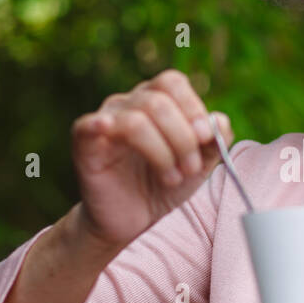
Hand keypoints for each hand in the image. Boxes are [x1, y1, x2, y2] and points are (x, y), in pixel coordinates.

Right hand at [71, 69, 233, 250]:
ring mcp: (104, 120)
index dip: (193, 109)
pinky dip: (104, 126)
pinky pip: (89, 125)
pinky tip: (111, 132)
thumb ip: (214, 142)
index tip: (205, 140)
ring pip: (136, 119)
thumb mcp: (198, 166)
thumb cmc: (161, 186)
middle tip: (190, 169)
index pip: (173, 83)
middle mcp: (127, 103)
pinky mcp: (84, 143)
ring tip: (172, 178)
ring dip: (163, 153)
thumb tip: (218, 121)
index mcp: (155, 100)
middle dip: (183, 139)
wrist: (131, 219)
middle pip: (158, 101)